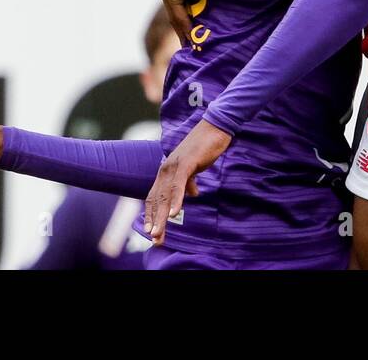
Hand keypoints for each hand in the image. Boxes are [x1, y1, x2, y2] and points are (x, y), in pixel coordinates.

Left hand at [143, 119, 232, 244]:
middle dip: (155, 221)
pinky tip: (175, 213)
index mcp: (166, 171)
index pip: (154, 196)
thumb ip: (190, 181)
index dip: (152, 214)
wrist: (216, 127)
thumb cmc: (206, 146)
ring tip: (159, 233)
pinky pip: (179, 185)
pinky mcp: (186, 163)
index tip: (151, 232)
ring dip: (162, 216)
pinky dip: (177, 200)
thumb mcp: (195, 168)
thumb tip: (192, 194)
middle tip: (154, 240)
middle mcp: (166, 169)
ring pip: (165, 196)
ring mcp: (174, 165)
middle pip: (157, 199)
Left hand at [158, 0, 194, 41]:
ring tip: (191, 43)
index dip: (186, 10)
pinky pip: (177, 15)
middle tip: (192, 39)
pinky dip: (184, 27)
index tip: (195, 21)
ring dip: (183, 29)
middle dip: (183, 24)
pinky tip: (190, 38)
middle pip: (175, 9)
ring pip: (175, 14)